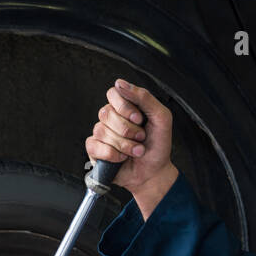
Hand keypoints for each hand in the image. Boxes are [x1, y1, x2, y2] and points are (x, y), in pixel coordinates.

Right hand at [85, 79, 177, 207]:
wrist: (155, 172)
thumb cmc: (158, 145)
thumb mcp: (161, 117)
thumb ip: (144, 97)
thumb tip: (120, 83)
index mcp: (124, 107)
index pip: (113, 93)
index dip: (124, 106)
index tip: (139, 119)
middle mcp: (110, 118)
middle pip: (106, 112)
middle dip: (128, 129)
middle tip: (141, 137)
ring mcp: (101, 133)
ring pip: (102, 131)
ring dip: (124, 144)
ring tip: (137, 151)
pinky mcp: (95, 150)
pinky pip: (95, 146)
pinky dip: (113, 154)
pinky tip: (123, 158)